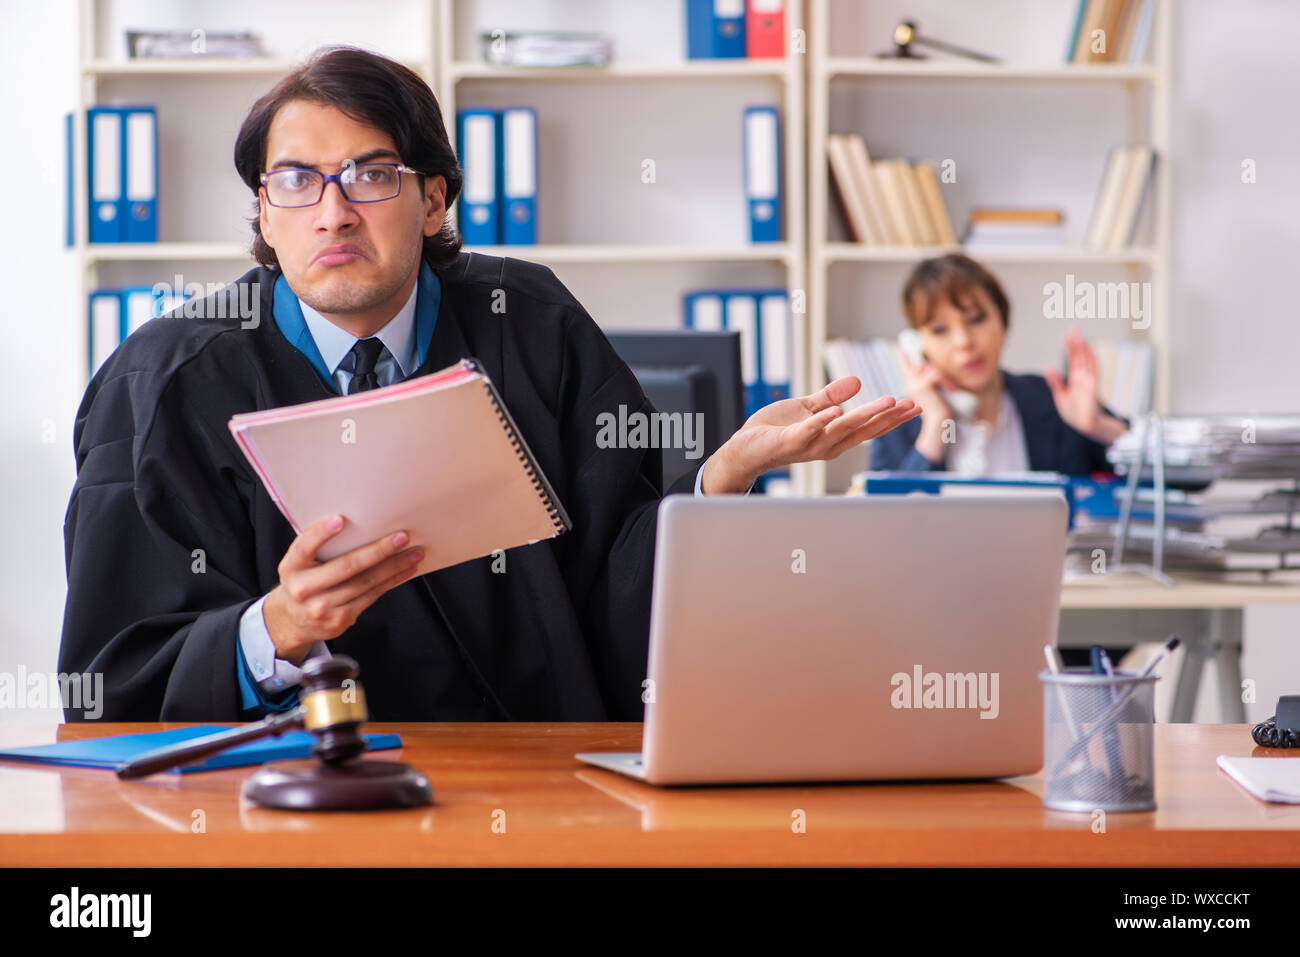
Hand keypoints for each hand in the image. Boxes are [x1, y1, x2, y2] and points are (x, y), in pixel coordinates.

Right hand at [262, 515, 425, 663]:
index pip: (304, 547)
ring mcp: (323, 607)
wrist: (294, 621)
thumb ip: (318, 546)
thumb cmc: (304, 580)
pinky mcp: (340, 619)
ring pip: (366, 582)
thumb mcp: (300, 563)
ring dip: (394, 566)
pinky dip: (392, 581)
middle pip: (347, 566)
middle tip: (401, 537)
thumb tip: (360, 524)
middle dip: (379, 550)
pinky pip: (372, 596)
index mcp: (292, 567)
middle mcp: (304, 588)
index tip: (340, 520)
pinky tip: (405, 570)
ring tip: (414, 553)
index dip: (321, 533)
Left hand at [702, 376, 919, 492]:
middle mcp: (827, 445)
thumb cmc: (776, 430)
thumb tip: (858, 381)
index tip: (913, 406)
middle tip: (910, 405)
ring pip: (841, 429)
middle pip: (862, 430)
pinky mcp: (789, 442)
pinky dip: (821, 422)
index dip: (891, 417)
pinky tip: (836, 411)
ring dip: (864, 416)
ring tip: (886, 402)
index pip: (868, 427)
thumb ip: (831, 395)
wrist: (746, 446)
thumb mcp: (809, 407)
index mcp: (834, 437)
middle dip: (887, 417)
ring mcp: (809, 445)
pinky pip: (807, 431)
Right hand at [898, 349, 957, 463]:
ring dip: (943, 378)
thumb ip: (931, 381)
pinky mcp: (922, 386)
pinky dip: (945, 381)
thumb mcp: (935, 393)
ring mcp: (914, 385)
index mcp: (911, 387)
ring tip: (951, 389)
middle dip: (937, 372)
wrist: (940, 423)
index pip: (907, 369)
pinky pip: (935, 374)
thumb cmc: (941, 411)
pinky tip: (950, 389)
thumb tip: (928, 368)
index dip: (905, 360)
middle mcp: (909, 385)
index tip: (902, 350)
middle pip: (924, 365)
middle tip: (949, 385)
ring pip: (930, 369)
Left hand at [1044, 328, 1126, 443]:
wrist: (1084, 426)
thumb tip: (1048, 368)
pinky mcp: (1092, 389)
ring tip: (1080, 337)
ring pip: (1085, 362)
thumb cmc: (1074, 413)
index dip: (1071, 348)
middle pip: (1079, 358)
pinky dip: (1093, 361)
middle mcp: (1082, 378)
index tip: (1068, 336)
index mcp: (1075, 380)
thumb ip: (1056, 382)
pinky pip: (1093, 372)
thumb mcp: (1061, 396)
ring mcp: (1088, 382)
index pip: (1073, 360)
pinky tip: (1091, 350)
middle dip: (1076, 344)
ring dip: (1083, 350)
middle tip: (1074, 329)